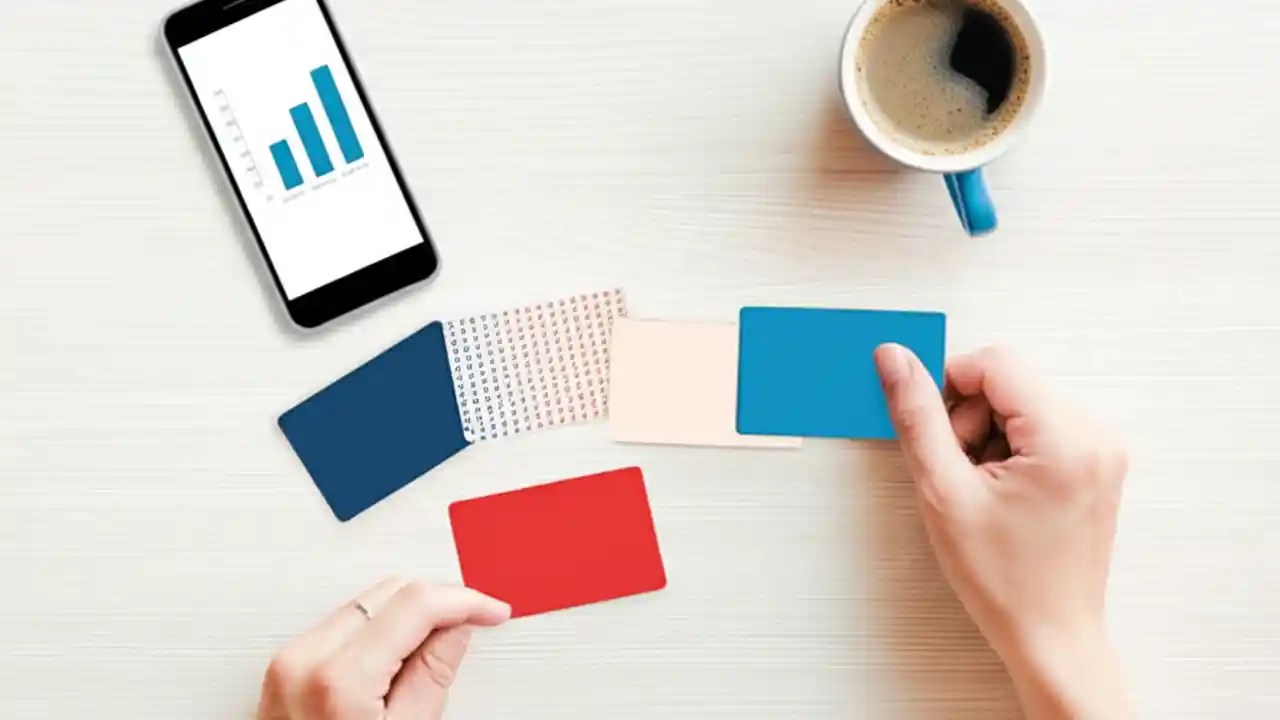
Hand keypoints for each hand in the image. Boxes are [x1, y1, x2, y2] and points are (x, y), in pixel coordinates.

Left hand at [256, 578, 509, 719]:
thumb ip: (433, 676)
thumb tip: (456, 629)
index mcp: (339, 679)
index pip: (415, 604)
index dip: (464, 601)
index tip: (489, 611)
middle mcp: (305, 659)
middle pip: (389, 593)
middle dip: (438, 602)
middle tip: (471, 622)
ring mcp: (289, 661)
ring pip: (367, 603)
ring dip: (407, 613)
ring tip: (435, 647)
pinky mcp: (285, 666)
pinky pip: (343, 624)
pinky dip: (378, 628)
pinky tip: (399, 653)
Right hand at [874, 344, 1131, 719]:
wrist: (1050, 636)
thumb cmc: (1003, 579)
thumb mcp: (943, 491)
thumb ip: (917, 416)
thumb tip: (894, 357)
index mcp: (1065, 438)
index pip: (995, 363)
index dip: (950, 388)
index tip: (937, 436)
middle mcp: (1094, 435)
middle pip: (1008, 384)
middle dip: (970, 421)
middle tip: (960, 477)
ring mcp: (1101, 450)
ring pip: (1021, 405)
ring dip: (988, 438)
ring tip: (982, 492)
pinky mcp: (1097, 464)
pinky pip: (1040, 428)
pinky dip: (1010, 451)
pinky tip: (1003, 495)